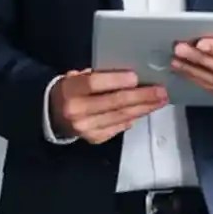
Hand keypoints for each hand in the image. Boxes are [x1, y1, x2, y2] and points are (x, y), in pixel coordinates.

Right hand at [49, 69, 167, 143]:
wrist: (51, 115)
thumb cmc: (70, 90)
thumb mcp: (77, 77)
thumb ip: (98, 75)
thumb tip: (129, 75)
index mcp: (71, 90)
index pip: (95, 84)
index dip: (116, 80)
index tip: (137, 77)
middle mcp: (77, 111)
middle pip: (114, 103)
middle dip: (141, 97)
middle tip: (161, 91)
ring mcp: (86, 128)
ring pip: (120, 117)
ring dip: (143, 108)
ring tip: (160, 100)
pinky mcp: (93, 138)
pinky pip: (118, 127)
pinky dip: (133, 118)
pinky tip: (145, 111)